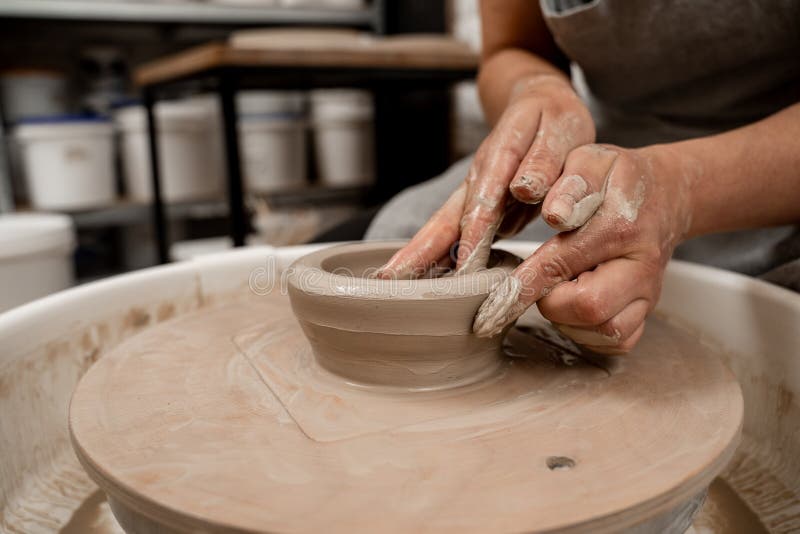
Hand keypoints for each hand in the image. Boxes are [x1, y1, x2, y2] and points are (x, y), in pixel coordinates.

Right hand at [377, 74, 594, 277]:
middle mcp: (479, 177)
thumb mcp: (564, 133)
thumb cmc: (555, 121)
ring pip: (443, 226)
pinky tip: (423, 277)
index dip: (473, 233)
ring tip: (392, 281)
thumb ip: (548, 162)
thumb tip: (525, 189)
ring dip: (419, 254)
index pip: (484, 199)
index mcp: (500, 155)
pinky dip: (438, 254)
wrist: (542, 105)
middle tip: (392, 278)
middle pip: (445, 215)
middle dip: (419, 249)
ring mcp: (474, 191)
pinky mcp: (477, 205)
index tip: (465, 264)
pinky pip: (454, 233)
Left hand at [473, 143, 694, 353]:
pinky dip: (588, 332)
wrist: (664, 195)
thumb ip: (568, 182)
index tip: (499, 293)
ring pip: (604, 332)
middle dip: (550, 302)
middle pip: (589, 308)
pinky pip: (617, 342)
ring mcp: (648, 295)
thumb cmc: (616, 179)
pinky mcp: (647, 313)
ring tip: (559, 289)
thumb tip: (554, 213)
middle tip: (539, 282)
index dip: (526, 281)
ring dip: (568, 319)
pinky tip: (575, 306)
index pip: (564, 263)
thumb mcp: (589, 161)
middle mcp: (640, 267)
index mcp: (620, 226)